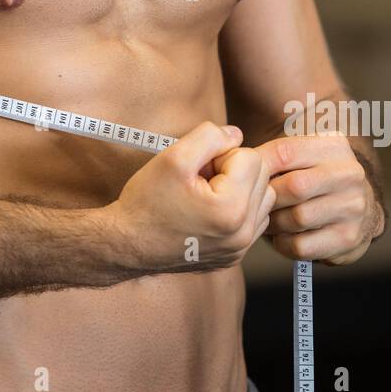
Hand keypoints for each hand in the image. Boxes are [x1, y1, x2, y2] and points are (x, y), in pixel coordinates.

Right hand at [109, 122, 275, 274]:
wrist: (127, 245)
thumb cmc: (146, 202)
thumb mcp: (173, 157)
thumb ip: (210, 136)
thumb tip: (236, 135)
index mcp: (231, 210)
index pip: (251, 157)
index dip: (221, 153)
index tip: (197, 168)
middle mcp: (243, 234)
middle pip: (261, 177)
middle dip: (233, 170)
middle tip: (200, 179)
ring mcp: (240, 249)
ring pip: (262, 197)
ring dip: (239, 188)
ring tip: (205, 194)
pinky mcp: (235, 256)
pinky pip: (254, 219)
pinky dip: (238, 208)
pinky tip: (209, 210)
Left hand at [253, 132, 384, 265]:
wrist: (357, 213)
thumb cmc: (314, 181)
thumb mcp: (304, 157)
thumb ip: (275, 154)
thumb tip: (233, 158)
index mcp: (334, 146)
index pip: (285, 152)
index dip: (257, 165)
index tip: (240, 175)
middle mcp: (349, 174)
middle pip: (293, 187)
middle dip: (267, 198)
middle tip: (253, 203)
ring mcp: (353, 207)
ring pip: (298, 218)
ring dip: (274, 222)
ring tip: (267, 219)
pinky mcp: (348, 238)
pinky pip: (302, 245)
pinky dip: (283, 244)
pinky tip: (282, 236)